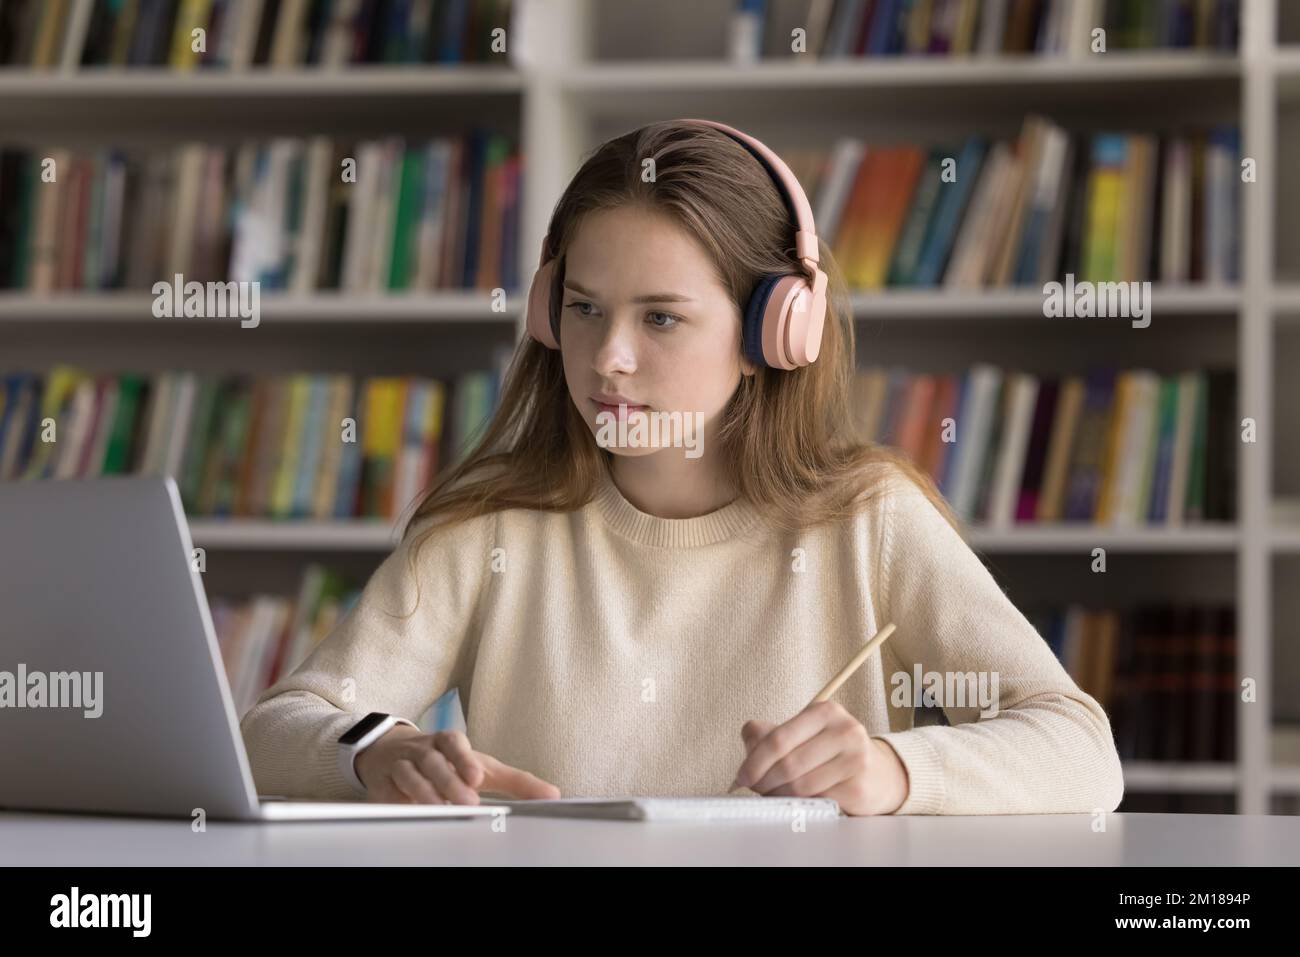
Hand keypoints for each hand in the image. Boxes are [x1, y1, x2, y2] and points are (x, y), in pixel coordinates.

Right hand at [354, 726, 561, 804]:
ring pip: (409, 775)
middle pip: (434, 761)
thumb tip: (553, 795)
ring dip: (425, 793)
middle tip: (468, 800)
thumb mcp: (482, 767)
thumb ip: (517, 782)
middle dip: (449, 780)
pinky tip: (409, 813)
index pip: (454, 743)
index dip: (465, 758)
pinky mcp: (383, 785)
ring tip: (442, 810)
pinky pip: (386, 792)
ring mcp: (400, 766)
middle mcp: (423, 751)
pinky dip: (397, 802)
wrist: (392, 752)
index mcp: (448, 743)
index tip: (478, 776)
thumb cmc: (449, 762)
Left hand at [731, 701, 908, 815]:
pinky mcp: (859, 787)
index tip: (741, 776)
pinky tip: (794, 801)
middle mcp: (845, 731)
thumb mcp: (803, 733)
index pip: (779, 738)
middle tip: (753, 789)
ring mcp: (856, 760)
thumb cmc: (830, 752)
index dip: (754, 761)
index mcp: (825, 711)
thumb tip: (748, 741)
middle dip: (763, 781)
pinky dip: (798, 805)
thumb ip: (769, 733)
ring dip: (778, 795)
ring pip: (801, 786)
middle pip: (788, 764)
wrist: (878, 773)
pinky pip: (816, 801)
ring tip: (772, 794)